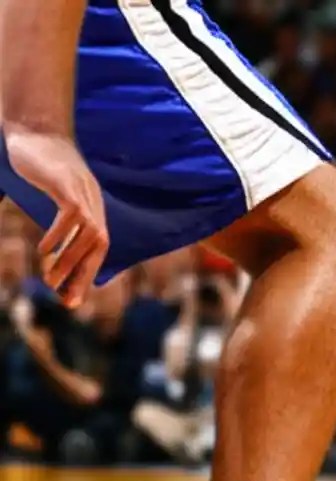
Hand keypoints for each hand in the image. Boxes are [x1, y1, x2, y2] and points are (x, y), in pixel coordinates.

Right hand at [5, 128, 108, 306]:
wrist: (37, 126)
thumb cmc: (41, 161)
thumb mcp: (52, 192)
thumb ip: (57, 216)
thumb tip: (49, 243)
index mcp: (92, 206)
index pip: (99, 246)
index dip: (88, 272)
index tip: (72, 297)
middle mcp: (93, 201)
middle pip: (99, 245)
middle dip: (84, 275)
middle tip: (67, 299)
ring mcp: (82, 192)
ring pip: (88, 234)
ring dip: (70, 260)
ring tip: (50, 279)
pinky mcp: (66, 184)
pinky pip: (71, 215)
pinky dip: (60, 235)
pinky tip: (44, 250)